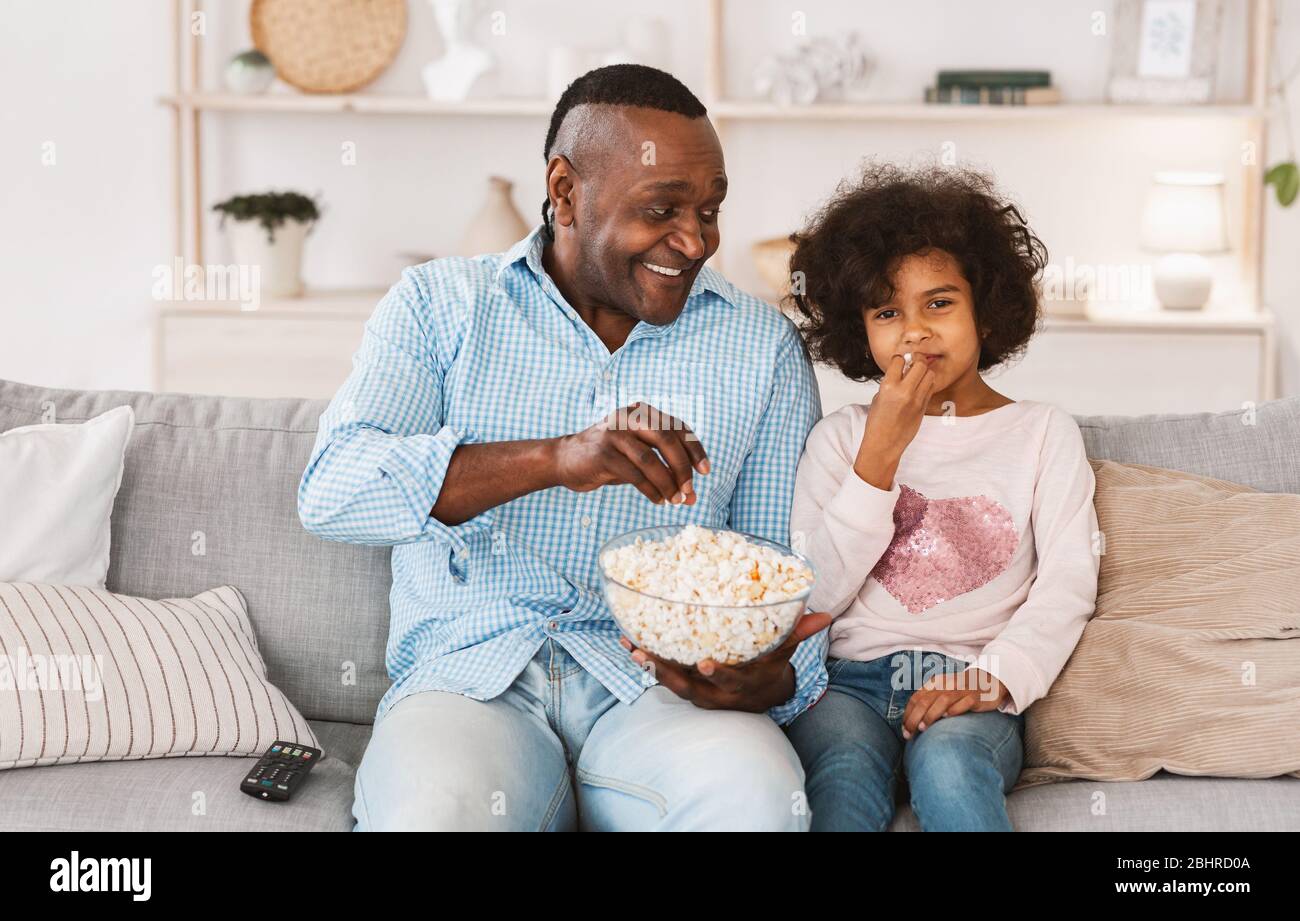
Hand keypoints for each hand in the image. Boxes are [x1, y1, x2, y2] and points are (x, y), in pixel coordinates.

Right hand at [554, 402, 709, 505]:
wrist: (563, 460)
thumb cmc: (607, 460)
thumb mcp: (638, 460)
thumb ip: (665, 472)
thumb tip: (691, 497)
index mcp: (641, 412)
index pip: (677, 427)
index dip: (695, 449)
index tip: (706, 471)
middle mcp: (628, 417)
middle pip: (667, 438)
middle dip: (683, 467)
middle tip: (690, 491)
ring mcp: (613, 433)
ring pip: (650, 458)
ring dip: (667, 483)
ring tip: (675, 501)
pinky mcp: (601, 453)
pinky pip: (633, 474)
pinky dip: (650, 489)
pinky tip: (657, 500)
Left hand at [620, 611, 831, 711]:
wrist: (757, 696)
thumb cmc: (770, 667)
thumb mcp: (783, 653)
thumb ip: (797, 634)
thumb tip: (824, 615)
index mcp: (741, 684)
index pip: (728, 681)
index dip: (716, 674)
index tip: (704, 663)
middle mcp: (715, 693)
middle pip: (686, 686)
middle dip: (665, 672)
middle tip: (645, 655)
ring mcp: (697, 692)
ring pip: (669, 682)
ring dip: (648, 665)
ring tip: (630, 646)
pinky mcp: (684, 686)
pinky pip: (661, 675)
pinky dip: (645, 661)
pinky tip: (628, 642)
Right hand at [859, 353, 937, 467]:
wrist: (884, 443)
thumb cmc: (877, 423)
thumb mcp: (878, 398)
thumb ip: (889, 383)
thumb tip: (901, 372)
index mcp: (888, 387)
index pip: (899, 360)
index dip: (899, 359)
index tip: (899, 361)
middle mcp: (904, 392)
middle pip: (920, 364)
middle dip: (917, 360)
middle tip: (913, 362)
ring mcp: (916, 400)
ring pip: (930, 374)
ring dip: (924, 371)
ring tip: (917, 375)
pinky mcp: (923, 407)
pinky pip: (930, 388)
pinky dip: (927, 384)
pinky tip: (919, 387)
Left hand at [901, 667, 1008, 739]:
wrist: (988, 680)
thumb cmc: (960, 691)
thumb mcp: (942, 691)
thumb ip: (928, 703)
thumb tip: (911, 723)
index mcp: (935, 683)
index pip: (916, 698)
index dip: (908, 714)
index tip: (904, 730)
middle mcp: (946, 685)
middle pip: (926, 700)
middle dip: (914, 718)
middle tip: (909, 734)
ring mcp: (961, 690)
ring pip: (943, 700)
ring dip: (931, 715)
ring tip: (923, 728)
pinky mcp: (976, 697)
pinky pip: (964, 702)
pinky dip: (955, 710)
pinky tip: (947, 718)